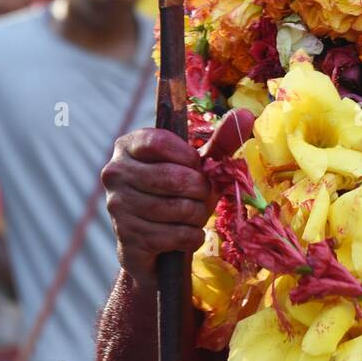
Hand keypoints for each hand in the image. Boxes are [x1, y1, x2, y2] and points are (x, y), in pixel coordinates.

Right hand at [102, 128, 212, 281]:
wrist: (157, 246)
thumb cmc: (180, 195)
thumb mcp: (199, 166)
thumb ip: (220, 141)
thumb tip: (247, 114)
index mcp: (128, 146)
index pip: (160, 142)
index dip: (188, 157)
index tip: (196, 167)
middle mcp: (115, 173)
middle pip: (174, 177)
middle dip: (200, 190)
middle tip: (200, 195)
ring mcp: (117, 206)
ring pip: (178, 208)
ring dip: (197, 215)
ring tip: (193, 214)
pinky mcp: (127, 238)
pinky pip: (177, 235)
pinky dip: (192, 237)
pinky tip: (185, 234)